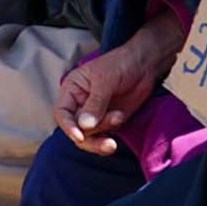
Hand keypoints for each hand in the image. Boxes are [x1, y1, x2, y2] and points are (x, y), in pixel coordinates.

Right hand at [53, 8, 184, 153]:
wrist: (144, 65)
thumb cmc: (121, 64)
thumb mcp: (105, 81)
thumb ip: (95, 103)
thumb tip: (84, 126)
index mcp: (72, 90)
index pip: (62, 113)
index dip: (68, 126)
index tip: (80, 137)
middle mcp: (79, 105)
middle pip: (76, 130)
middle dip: (90, 135)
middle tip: (107, 138)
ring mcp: (94, 116)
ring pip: (89, 137)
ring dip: (102, 137)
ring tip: (119, 117)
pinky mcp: (108, 123)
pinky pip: (102, 138)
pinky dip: (108, 141)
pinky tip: (119, 126)